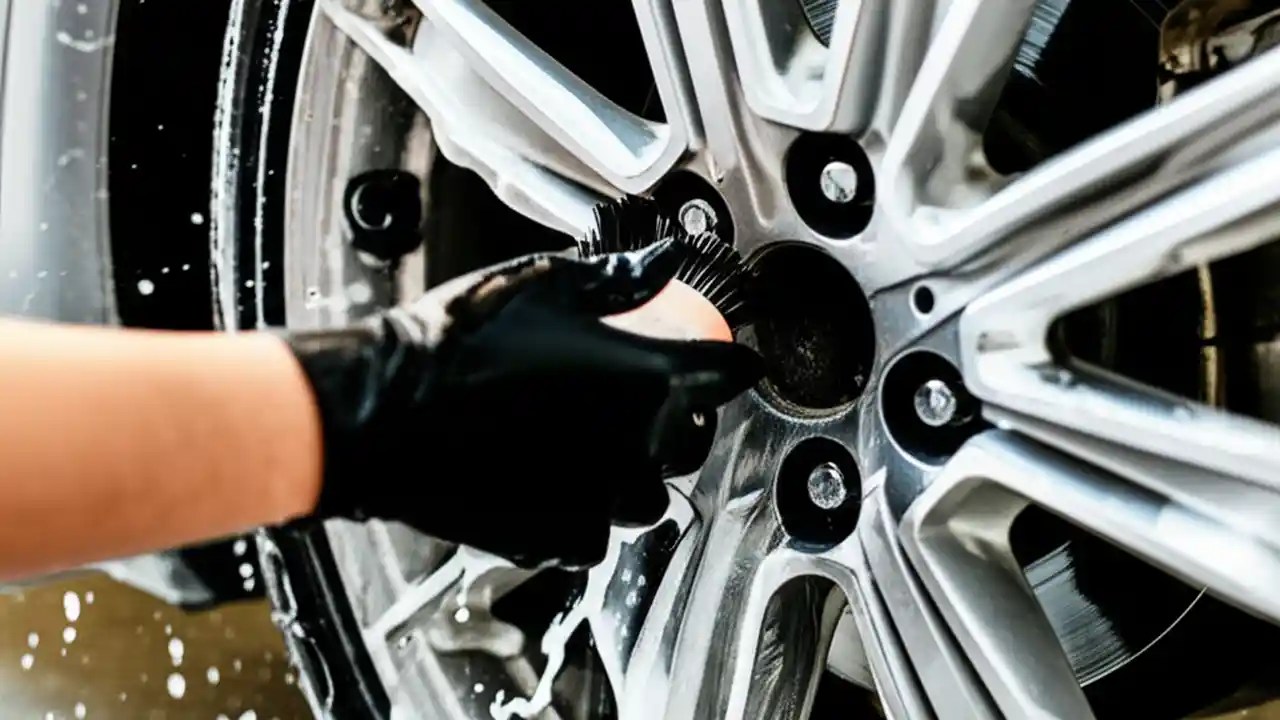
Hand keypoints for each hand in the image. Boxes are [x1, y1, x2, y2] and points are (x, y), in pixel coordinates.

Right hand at [285, 240, 761, 568]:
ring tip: (582, 444)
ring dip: (629, 472)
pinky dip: (584, 513)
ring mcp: (603, 497)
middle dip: (674, 420)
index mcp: (646, 376)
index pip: (727, 371)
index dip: (732, 363)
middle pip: (692, 441)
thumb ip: (620, 276)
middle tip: (631, 400)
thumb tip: (666, 259)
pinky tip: (549, 483)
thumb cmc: (459, 344)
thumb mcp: (545, 284)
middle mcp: (637, 443)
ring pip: (648, 495)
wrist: (386, 413)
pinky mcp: (564, 537)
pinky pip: (599, 534)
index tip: (732, 362)